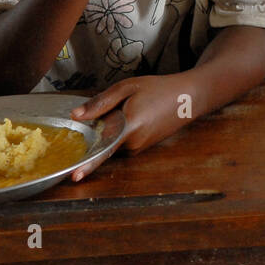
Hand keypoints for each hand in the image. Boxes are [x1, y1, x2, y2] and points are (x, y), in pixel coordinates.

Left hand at [68, 74, 193, 181]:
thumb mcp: (128, 87)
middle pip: (104, 139)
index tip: (75, 176)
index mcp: (130, 127)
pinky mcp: (143, 147)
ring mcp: (139, 147)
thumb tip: (76, 115)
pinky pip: (123, 141)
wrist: (189, 97)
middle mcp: (134, 143)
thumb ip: (101, 102)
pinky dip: (124, 129)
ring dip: (115, 126)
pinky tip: (139, 114)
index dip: (88, 163)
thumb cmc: (160, 89)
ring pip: (114, 140)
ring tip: (136, 107)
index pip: (103, 148)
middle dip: (103, 124)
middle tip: (123, 104)